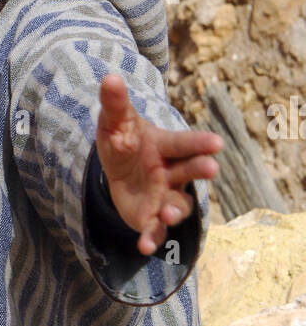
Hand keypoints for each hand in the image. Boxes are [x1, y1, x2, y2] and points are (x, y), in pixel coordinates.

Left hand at [95, 74, 223, 255]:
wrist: (117, 168)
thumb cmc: (123, 140)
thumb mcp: (114, 122)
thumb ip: (115, 104)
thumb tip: (109, 77)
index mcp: (165, 146)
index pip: (184, 143)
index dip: (200, 143)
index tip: (217, 143)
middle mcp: (171, 172)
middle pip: (189, 171)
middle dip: (200, 170)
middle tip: (211, 169)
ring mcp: (165, 196)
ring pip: (177, 204)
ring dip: (176, 211)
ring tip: (170, 215)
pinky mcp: (152, 217)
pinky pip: (155, 230)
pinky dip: (152, 239)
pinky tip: (144, 247)